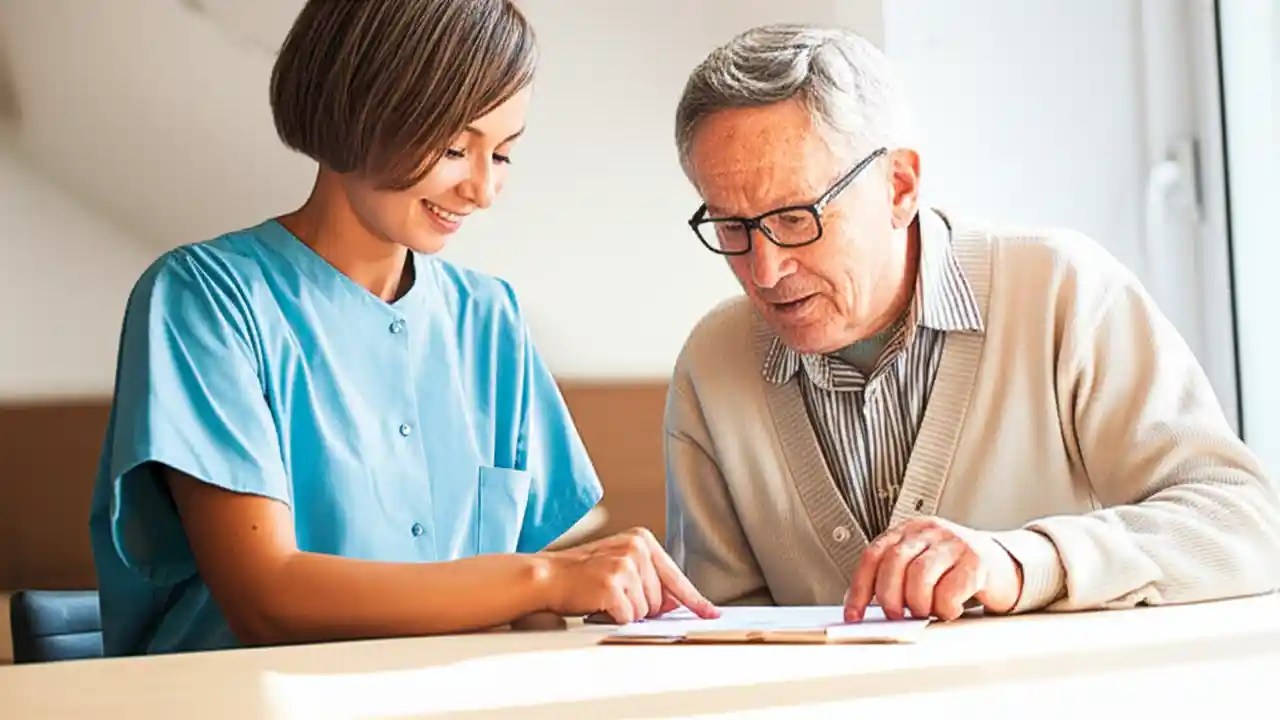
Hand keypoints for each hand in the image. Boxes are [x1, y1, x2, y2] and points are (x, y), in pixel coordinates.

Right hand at [538, 527, 720, 623]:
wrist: (547, 575)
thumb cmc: (582, 574)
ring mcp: (625, 566)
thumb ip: (650, 579)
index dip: (694, 600)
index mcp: (642, 540)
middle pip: (660, 600)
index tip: (710, 614)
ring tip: (603, 598)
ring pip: (645, 611)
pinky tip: (598, 604)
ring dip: (625, 612)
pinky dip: (613, 618)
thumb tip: (676, 603)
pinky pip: (627, 617)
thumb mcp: (620, 565)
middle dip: (641, 607)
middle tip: (614, 597)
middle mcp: (637, 549)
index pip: (675, 577)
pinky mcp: (612, 585)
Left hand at [844, 517, 1022, 621]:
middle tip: (897, 615)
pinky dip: (944, 608)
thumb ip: (896, 578)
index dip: (860, 587)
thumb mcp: (922, 566)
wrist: (1004, 564)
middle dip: (889, 597)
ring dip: (918, 603)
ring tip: (926, 611)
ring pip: (920, 575)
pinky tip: (950, 610)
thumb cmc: (956, 570)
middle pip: (894, 562)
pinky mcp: (977, 560)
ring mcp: (954, 542)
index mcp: (909, 530)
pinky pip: (950, 589)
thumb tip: (865, 609)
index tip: (854, 615)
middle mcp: (929, 531)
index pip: (873, 555)